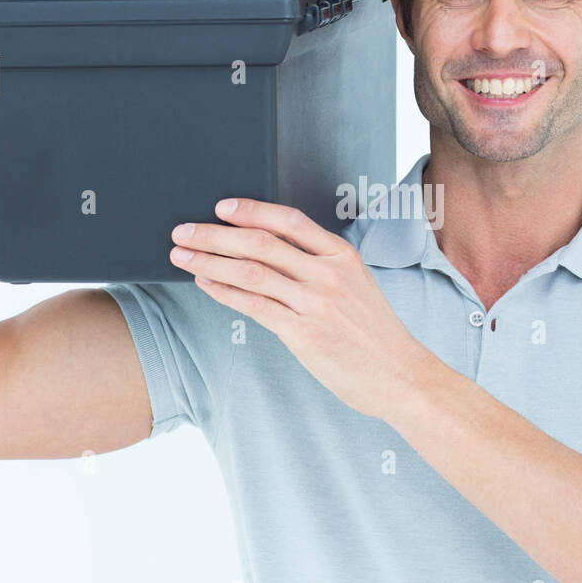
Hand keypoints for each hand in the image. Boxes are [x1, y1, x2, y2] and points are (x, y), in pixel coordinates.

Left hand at [169, 199, 433, 419]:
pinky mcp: (303, 334)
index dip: (251, 210)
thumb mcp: (356, 284)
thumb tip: (272, 251)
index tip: (221, 207)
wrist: (400, 375)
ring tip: (181, 256)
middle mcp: (327, 274)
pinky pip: (253, 306)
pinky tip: (205, 283)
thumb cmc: (374, 332)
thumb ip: (320, 265)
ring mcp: (315, 303)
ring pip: (250, 272)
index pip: (289, 220)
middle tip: (182, 230)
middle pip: (260, 243)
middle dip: (214, 234)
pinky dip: (223, 291)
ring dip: (209, 260)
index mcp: (342, 255)